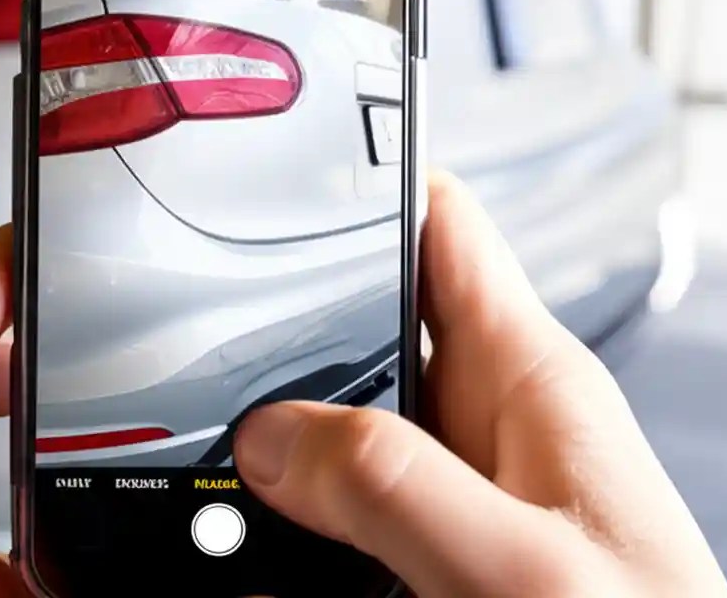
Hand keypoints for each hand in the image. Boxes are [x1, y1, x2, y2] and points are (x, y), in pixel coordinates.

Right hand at [233, 173, 726, 596]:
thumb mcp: (520, 566)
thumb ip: (399, 490)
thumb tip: (272, 437)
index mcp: (529, 376)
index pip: (442, 225)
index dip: (361, 180)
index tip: (272, 168)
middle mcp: (490, 416)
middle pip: (367, 324)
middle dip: (286, 328)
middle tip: (198, 348)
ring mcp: (460, 482)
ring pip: (344, 420)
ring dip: (282, 432)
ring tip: (208, 451)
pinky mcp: (436, 542)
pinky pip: (346, 500)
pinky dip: (296, 509)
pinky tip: (259, 532)